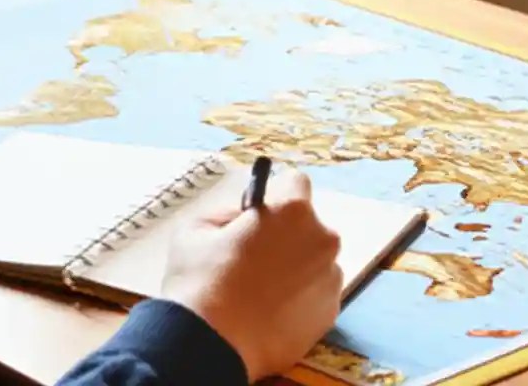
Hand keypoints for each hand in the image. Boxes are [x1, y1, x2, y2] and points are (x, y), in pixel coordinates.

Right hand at [162, 170, 342, 381]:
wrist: (210, 345)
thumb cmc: (200, 282)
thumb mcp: (197, 228)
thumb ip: (228, 214)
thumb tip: (243, 217)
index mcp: (293, 211)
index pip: (296, 183)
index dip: (275, 195)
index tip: (260, 214)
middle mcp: (322, 240)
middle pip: (308, 226)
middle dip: (285, 235)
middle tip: (253, 257)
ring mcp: (330, 280)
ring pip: (313, 262)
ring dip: (294, 268)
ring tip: (259, 292)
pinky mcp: (329, 315)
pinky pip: (315, 295)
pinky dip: (298, 300)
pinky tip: (268, 313)